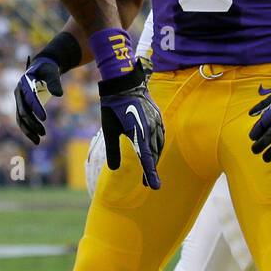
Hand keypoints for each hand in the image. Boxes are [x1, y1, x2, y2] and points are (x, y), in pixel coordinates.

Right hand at [15, 56, 64, 145]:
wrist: (41, 68)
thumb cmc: (47, 69)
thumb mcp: (52, 72)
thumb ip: (54, 82)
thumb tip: (59, 94)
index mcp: (25, 82)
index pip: (29, 98)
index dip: (36, 108)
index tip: (45, 118)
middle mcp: (19, 92)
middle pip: (23, 111)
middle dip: (32, 123)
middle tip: (44, 133)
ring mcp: (19, 100)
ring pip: (20, 118)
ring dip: (28, 130)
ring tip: (38, 141)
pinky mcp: (22, 106)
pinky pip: (22, 120)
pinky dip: (28, 130)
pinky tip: (36, 139)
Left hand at [99, 66, 163, 188]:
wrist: (124, 82)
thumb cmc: (113, 107)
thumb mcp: (109, 129)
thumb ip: (112, 150)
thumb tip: (114, 169)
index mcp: (138, 133)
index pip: (147, 159)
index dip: (150, 174)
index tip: (154, 187)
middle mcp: (151, 129)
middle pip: (154, 154)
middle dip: (151, 169)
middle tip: (147, 183)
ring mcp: (156, 122)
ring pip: (159, 145)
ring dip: (155, 158)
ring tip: (149, 169)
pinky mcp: (158, 116)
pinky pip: (161, 135)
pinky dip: (158, 145)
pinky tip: (155, 150)